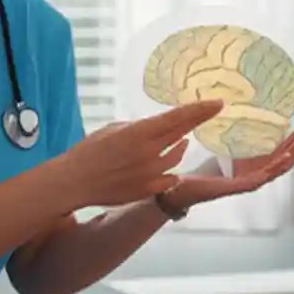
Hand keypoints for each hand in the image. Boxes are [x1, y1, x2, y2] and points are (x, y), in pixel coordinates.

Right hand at [59, 100, 224, 208]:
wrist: (75, 181)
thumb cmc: (91, 151)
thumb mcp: (114, 129)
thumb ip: (140, 127)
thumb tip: (158, 126)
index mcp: (139, 132)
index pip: (177, 118)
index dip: (199, 110)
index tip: (218, 103)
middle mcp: (148, 152)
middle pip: (181, 133)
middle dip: (198, 120)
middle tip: (213, 110)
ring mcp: (150, 173)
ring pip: (176, 156)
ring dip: (178, 147)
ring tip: (177, 142)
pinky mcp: (147, 189)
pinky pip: (170, 178)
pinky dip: (170, 171)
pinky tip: (164, 166)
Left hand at [160, 115, 293, 209]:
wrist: (183, 189)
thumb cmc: (202, 170)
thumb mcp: (223, 145)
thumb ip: (233, 132)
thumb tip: (231, 103)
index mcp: (256, 162)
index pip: (283, 146)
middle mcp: (258, 171)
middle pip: (288, 154)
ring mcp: (252, 180)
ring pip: (281, 166)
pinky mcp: (242, 187)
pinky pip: (264, 177)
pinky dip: (277, 167)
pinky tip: (286, 156)